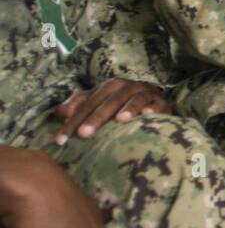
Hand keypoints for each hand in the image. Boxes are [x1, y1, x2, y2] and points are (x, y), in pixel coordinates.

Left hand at [54, 79, 168, 145]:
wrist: (155, 103)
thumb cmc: (122, 108)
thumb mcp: (99, 105)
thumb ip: (78, 107)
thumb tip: (61, 113)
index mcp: (109, 87)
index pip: (87, 103)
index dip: (73, 121)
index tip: (60, 140)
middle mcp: (127, 86)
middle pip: (109, 101)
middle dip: (96, 117)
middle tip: (83, 134)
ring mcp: (146, 93)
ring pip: (134, 99)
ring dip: (127, 109)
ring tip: (119, 120)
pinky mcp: (162, 102)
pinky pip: (157, 104)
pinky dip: (152, 108)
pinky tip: (147, 115)